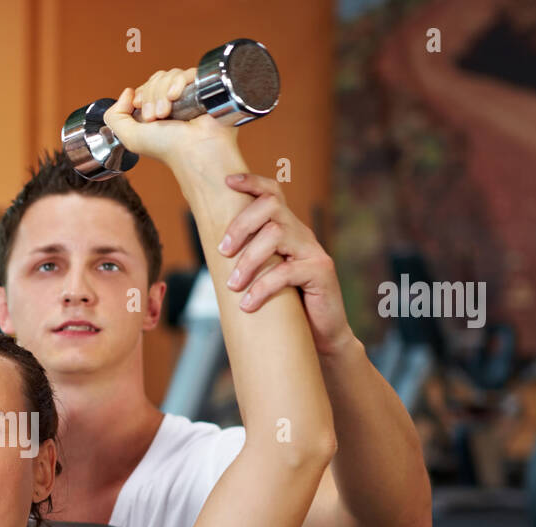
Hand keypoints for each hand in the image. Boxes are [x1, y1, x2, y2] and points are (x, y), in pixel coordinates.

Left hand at [102, 68, 236, 166]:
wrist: (194, 149)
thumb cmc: (167, 148)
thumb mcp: (129, 137)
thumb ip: (115, 117)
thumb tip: (127, 92)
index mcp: (155, 112)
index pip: (143, 88)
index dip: (140, 97)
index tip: (144, 114)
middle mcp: (170, 103)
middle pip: (154, 80)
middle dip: (151, 97)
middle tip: (156, 117)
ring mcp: (186, 95)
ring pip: (168, 75)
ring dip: (163, 93)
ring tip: (167, 113)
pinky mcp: (201, 88)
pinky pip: (186, 73)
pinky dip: (178, 83)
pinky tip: (176, 97)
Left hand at [218, 173, 352, 355]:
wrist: (319, 335)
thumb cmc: (287, 306)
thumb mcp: (265, 276)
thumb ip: (250, 258)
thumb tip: (214, 250)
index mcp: (287, 230)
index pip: (272, 193)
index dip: (252, 182)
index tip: (227, 182)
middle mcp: (302, 234)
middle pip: (270, 207)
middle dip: (240, 225)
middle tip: (221, 252)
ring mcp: (314, 250)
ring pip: (276, 234)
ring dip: (248, 260)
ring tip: (232, 285)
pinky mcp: (321, 272)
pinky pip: (286, 272)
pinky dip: (262, 288)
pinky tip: (247, 305)